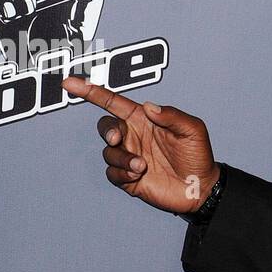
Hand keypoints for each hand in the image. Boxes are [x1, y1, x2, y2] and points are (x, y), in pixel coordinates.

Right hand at [61, 75, 219, 214]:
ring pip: (108, 153)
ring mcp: (129, 157)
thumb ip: (172, 116)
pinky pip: (111, 173)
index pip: (112, 102)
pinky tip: (138, 175)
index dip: (90, 91)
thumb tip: (148, 107)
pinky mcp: (128, 178)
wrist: (202, 188)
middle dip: (107, 131)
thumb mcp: (193, 130)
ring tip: (141, 166)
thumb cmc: (199, 155)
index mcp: (143, 120)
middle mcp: (133, 137)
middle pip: (105, 127)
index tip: (70, 83)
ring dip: (122, 158)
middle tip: (117, 139)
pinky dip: (121, 173)